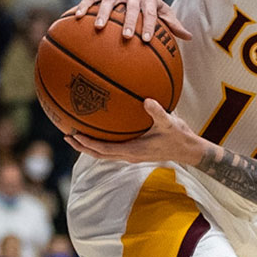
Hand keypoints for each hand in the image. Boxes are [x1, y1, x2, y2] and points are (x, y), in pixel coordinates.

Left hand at [65, 99, 206, 165]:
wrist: (189, 150)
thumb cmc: (179, 137)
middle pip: (98, 155)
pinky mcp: (135, 152)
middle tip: (66, 136)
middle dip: (81, 146)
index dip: (88, 143)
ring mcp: (131, 155)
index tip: (75, 135)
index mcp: (133, 150)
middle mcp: (129, 155)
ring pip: (104, 154)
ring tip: (75, 135)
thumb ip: (157, 112)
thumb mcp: (170, 123)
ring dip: (88, 146)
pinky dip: (100, 143)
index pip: (104, 150)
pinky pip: (112, 149)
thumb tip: (146, 100)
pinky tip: (98, 131)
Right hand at [72, 0, 193, 42]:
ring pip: (109, 0)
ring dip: (103, 13)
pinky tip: (75, 17)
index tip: (147, 41)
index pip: (151, 13)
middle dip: (129, 21)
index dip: (150, 25)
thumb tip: (188, 37)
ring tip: (97, 27)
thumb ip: (172, 23)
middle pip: (131, 7)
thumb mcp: (161, 7)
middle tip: (126, 37)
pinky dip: (84, 6)